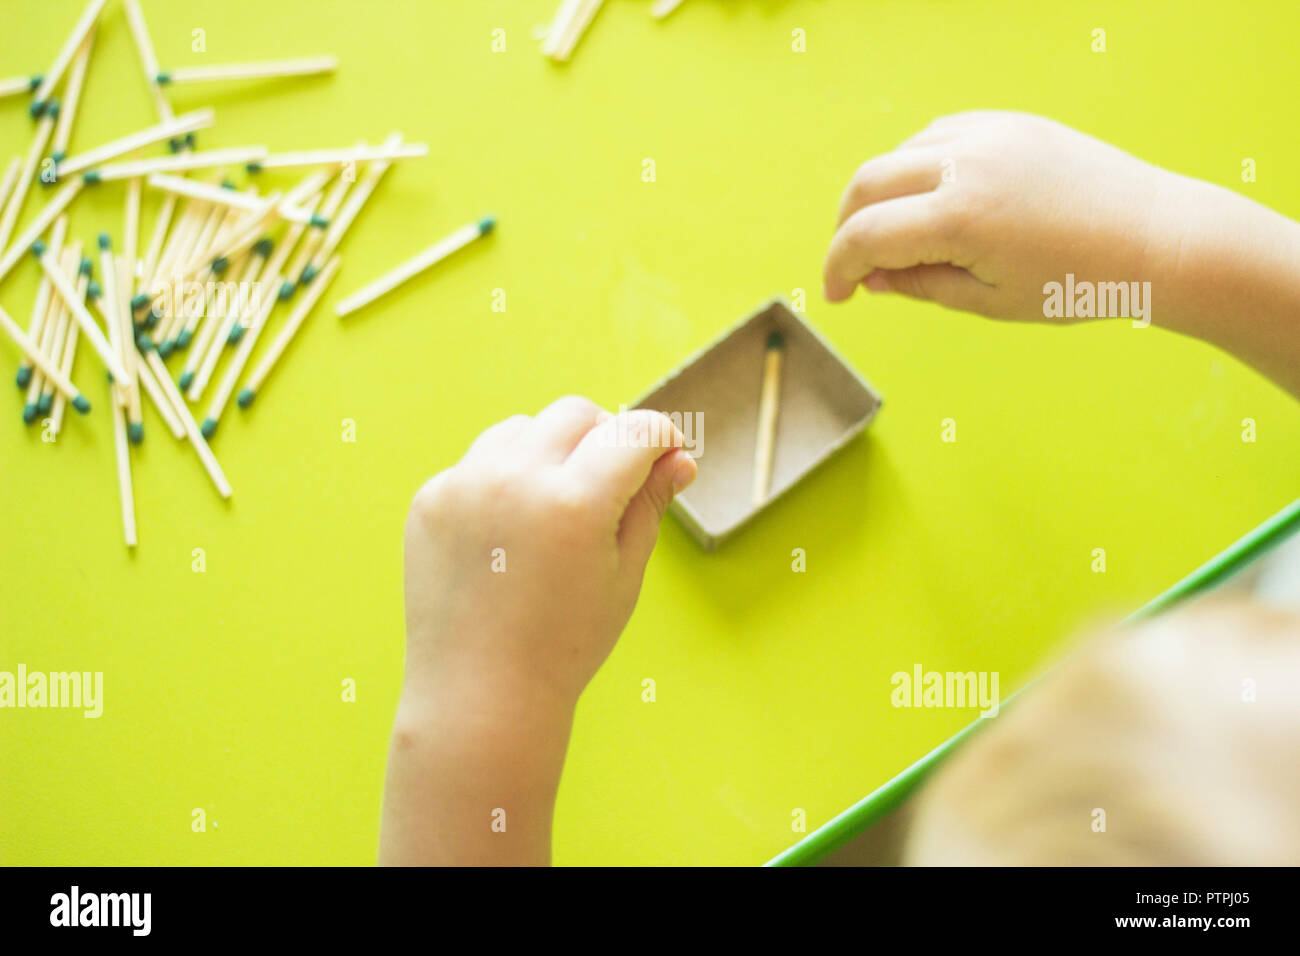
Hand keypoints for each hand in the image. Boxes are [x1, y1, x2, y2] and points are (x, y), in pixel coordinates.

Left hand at [401, 396, 696, 711]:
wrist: (480, 695)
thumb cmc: (565, 644)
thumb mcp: (624, 574)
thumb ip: (650, 504)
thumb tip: (678, 457)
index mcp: (576, 502)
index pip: (633, 432)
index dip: (661, 438)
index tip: (668, 455)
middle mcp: (515, 479)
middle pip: (576, 414)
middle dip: (605, 436)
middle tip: (615, 481)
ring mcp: (465, 485)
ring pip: (523, 429)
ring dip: (551, 451)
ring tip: (558, 508)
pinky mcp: (431, 499)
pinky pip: (480, 462)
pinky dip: (505, 479)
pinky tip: (512, 533)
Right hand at [823, 110, 1299, 394]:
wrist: (1153, 236)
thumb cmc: (1077, 282)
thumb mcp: (988, 301)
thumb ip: (919, 285)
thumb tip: (873, 278)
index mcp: (959, 218)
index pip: (865, 236)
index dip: (838, 268)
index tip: (839, 296)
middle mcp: (965, 163)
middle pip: (867, 183)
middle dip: (847, 226)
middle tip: (856, 265)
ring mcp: (987, 133)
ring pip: (898, 155)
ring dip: (882, 196)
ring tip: (900, 237)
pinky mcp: (1007, 122)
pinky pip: (937, 136)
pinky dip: (917, 167)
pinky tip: (932, 200)